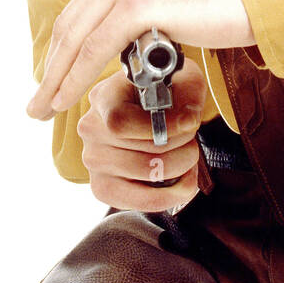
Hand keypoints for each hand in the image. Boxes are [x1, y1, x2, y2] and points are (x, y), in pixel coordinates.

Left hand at [25, 0, 253, 120]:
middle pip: (68, 27)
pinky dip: (77, 77)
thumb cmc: (211, 2)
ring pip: (77, 40)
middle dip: (49, 71)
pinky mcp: (139, 6)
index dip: (57, 52)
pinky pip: (97, 50)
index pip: (74, 13)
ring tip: (44, 110)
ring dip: (56, 80)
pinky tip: (68, 98)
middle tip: (36, 106)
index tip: (47, 83)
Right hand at [77, 62, 207, 210]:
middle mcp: (91, 129)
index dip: (162, 128)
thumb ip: (187, 94)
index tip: (190, 123)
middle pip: (138, 155)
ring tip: (188, 160)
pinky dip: (169, 196)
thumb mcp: (182, 80)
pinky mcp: (102, 187)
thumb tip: (187, 121)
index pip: (120, 122)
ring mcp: (93, 160)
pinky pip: (139, 202)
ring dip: (178, 172)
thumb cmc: (167, 91)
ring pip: (142, 179)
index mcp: (103, 97)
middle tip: (192, 142)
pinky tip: (180, 182)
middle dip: (180, 151)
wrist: (154, 104)